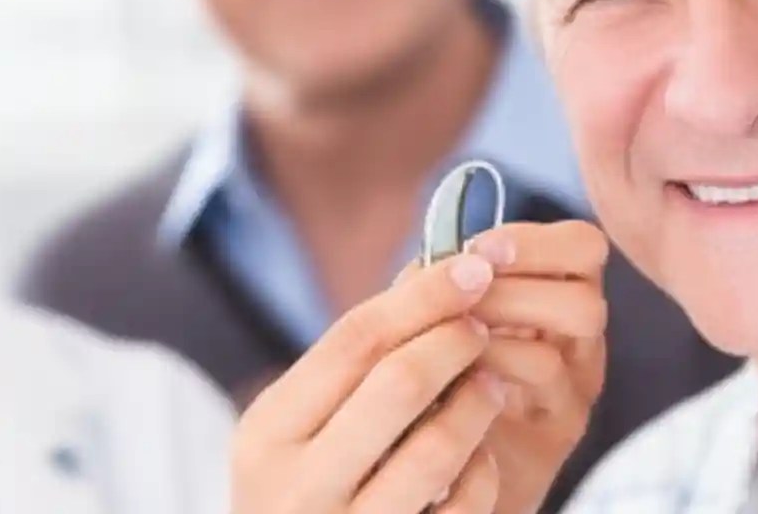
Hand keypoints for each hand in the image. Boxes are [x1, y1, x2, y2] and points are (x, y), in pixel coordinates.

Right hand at [232, 252, 508, 513]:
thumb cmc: (303, 494)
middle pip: (394, 383)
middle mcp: (296, 486)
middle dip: (453, 340)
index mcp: (267, 433)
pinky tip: (480, 451)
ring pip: (435, 448)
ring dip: (476, 402)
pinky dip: (482, 468)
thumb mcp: (297, 434)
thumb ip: (347, 371)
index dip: (421, 296)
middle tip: (483, 321)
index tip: (472, 267)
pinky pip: (461, 506)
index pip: (352, 340)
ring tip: (490, 381)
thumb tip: (432, 276)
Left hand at [462, 222, 609, 513]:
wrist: (431, 460)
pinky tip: (458, 367)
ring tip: (459, 328)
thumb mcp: (435, 315)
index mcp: (555, 295)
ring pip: (579, 325)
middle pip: (587, 289)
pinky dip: (498, 361)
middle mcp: (578, 337)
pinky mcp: (562, 425)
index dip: (536, 240)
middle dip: (518, 282)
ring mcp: (576, 384)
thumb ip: (442, 278)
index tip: (481, 250)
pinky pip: (548, 378)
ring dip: (509, 315)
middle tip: (465, 297)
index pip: (582, 246)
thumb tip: (450, 254)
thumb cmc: (433, 376)